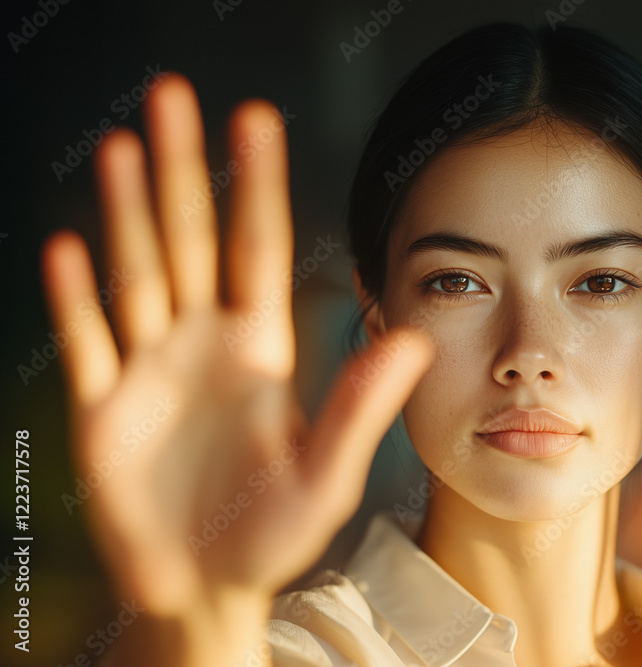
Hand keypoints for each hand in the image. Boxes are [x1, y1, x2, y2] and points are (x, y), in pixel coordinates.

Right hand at [40, 73, 432, 663]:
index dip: (257, 184)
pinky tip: (68, 248)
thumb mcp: (327, 472)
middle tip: (175, 95)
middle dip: (182, 170)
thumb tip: (411, 336)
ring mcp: (150, 371)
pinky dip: (77, 299)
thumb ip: (361, 403)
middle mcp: (204, 345)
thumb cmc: (275, 533)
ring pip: (136, 274)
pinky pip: (87, 343)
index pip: (258, 248)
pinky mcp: (102, 409)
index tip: (256, 118)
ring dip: (126, 212)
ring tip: (124, 146)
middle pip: (190, 240)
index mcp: (260, 349)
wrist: (208, 587)